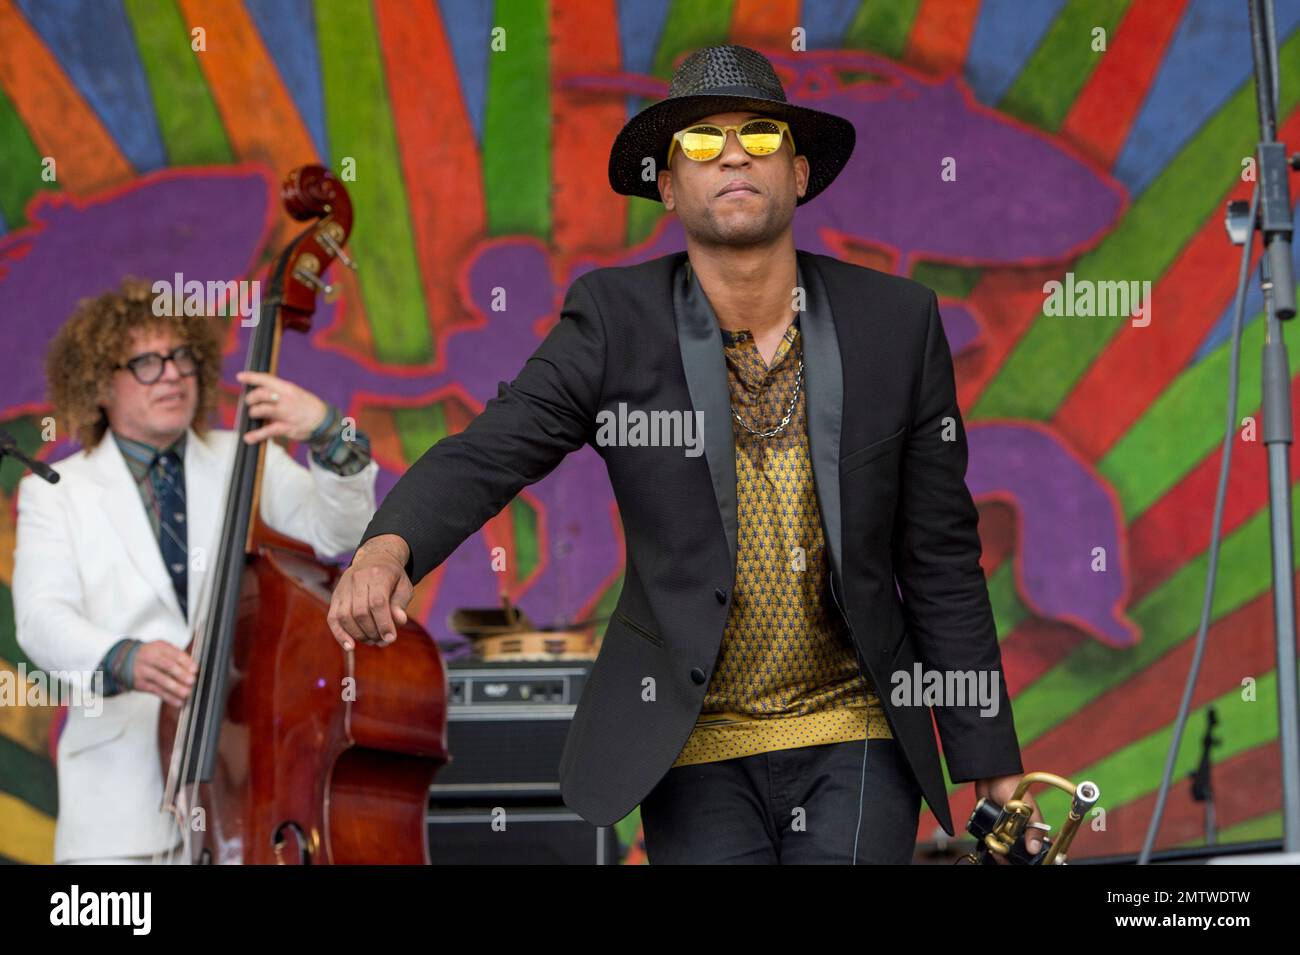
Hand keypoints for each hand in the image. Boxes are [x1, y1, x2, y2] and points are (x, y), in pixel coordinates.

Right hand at [132, 640, 197, 707]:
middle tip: (192, 681)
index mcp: (159, 647)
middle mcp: (150, 658)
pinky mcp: (141, 684)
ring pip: (161, 680)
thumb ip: (177, 656)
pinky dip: (169, 697)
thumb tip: (193, 667)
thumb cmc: (150, 654)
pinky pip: (156, 691)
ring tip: (187, 693)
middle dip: (180, 674)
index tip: (195, 669)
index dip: (186, 662)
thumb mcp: (162, 649)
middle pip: (166, 666)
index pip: (174, 653)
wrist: (124, 660)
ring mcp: (144, 671)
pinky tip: (178, 701)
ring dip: (175, 688)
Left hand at [236, 370, 329, 444]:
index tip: (240, 377)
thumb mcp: (295, 393)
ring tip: (254, 416)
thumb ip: (279, 393)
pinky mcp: (286, 427)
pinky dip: (256, 435)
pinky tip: (248, 438)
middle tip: (250, 403)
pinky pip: (267, 431)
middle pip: (259, 394)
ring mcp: (285, 413)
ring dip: (253, 413)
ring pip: (260, 410)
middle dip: (250, 399)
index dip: (251, 377)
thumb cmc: (308, 407)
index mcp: (287, 388)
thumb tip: (261, 394)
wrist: (324, 422)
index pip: (266, 379)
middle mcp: (285, 399)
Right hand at [327, 534, 414, 650]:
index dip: (383, 623)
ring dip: (358, 635)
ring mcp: (343, 587)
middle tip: (382, 641)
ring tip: (372, 641)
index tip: (390, 638)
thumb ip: (400, 603)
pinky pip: (333, 618)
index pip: (377, 602)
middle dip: (372, 631)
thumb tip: (399, 621)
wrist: (374, 558)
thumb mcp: (403, 586)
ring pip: (345, 616)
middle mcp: (357, 579)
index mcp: (378, 574)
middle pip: (360, 612)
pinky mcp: (335, 596)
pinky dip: (340, 634)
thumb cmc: (392, 577)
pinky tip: (350, 646)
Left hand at [975, 774, 1045, 863]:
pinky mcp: (992, 827)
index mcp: (1032, 830)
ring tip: (994, 849)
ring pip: (1003, 850)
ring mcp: (1005, 831)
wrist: (991, 777)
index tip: (1017, 860)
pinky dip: (989, 844)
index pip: (1033, 852)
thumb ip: (1033, 829)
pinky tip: (988, 842)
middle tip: (1002, 856)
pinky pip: (991, 841)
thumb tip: (1034, 849)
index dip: (1026, 859)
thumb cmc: (1014, 788)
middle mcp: (1019, 833)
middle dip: (1009, 858)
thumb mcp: (1027, 809)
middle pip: (1016, 854)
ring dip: (998, 852)